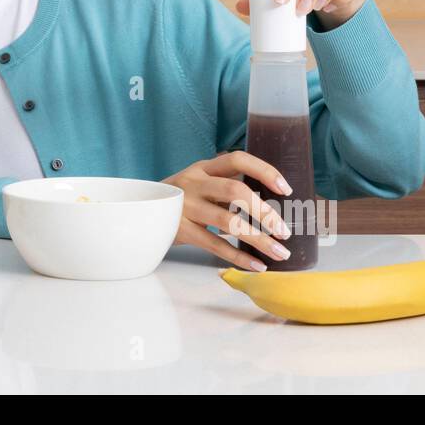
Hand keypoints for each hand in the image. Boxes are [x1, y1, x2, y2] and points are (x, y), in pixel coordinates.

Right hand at [162, 152, 293, 269]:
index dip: (264, 171)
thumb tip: (270, 202)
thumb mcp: (199, 184)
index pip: (237, 159)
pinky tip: (257, 265)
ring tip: (280, 252)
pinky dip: (239, 257)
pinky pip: (214, 244)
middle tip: (284, 230)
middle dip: (265, 211)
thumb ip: (225, 186)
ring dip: (259, 239)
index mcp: (203, 168)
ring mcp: (185, 206)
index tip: (285, 188)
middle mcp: (194, 183)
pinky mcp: (180, 229)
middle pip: (235, 191)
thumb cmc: (180, 199)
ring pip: (228, 221)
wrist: (139, 212)